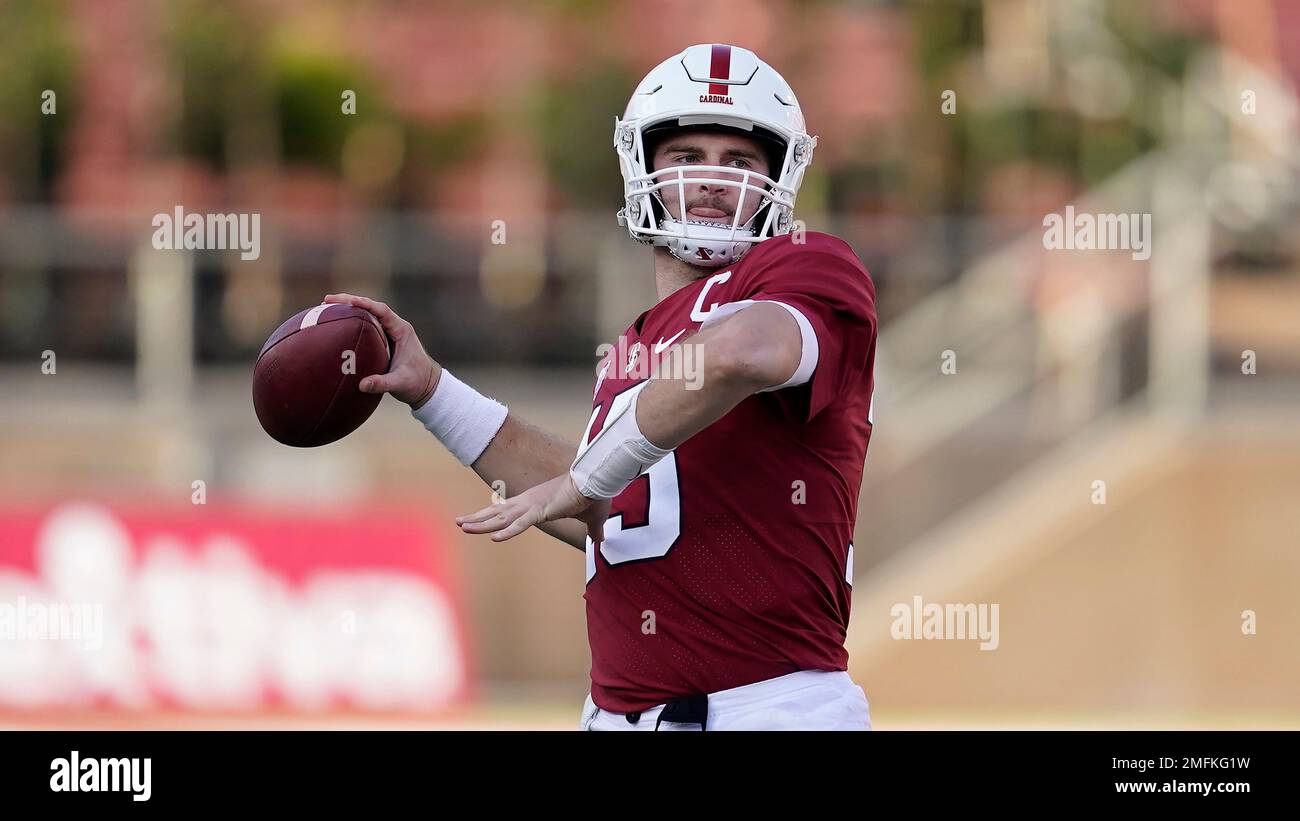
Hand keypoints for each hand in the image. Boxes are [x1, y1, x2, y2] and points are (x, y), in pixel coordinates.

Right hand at [323, 293, 439, 406]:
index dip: (364, 303)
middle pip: (371, 307)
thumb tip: (362, 384)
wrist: (427, 386)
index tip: (347, 301)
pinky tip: (336, 323)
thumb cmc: (417, 383)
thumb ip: (383, 384)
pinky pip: (367, 324)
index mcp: (402, 330)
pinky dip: (352, 321)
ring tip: (326, 306)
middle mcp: (396, 327)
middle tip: (327, 300)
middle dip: (349, 301)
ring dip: (349, 308)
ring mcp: (390, 332)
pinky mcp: (385, 339)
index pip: (382, 311)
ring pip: (368, 314)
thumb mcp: (401, 384)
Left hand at [456, 474, 609, 543]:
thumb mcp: (593, 519)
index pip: (510, 511)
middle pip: (498, 513)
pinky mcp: (542, 510)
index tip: (478, 519)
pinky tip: (494, 539)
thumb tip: (600, 540)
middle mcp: (530, 502)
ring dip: (482, 524)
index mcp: (537, 503)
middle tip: (458, 522)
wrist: (599, 482)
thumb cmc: (595, 495)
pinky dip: (508, 531)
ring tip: (462, 526)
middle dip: (478, 518)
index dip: (493, 516)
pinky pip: (522, 524)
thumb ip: (592, 529)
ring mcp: (534, 505)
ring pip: (502, 518)